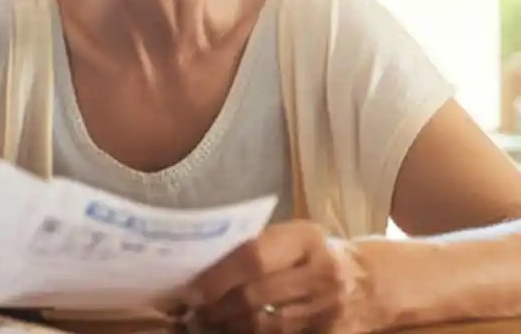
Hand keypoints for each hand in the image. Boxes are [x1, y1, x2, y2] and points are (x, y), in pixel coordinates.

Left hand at [185, 221, 381, 332]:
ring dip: (230, 327)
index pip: (252, 258)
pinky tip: (234, 333)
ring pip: (267, 326)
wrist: (372, 282)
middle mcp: (321, 274)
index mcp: (306, 239)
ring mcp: (329, 309)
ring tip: (208, 324)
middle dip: (217, 308)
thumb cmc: (316, 254)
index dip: (217, 278)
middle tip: (193, 312)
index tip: (190, 291)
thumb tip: (202, 269)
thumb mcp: (294, 238)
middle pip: (256, 297)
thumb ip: (257, 249)